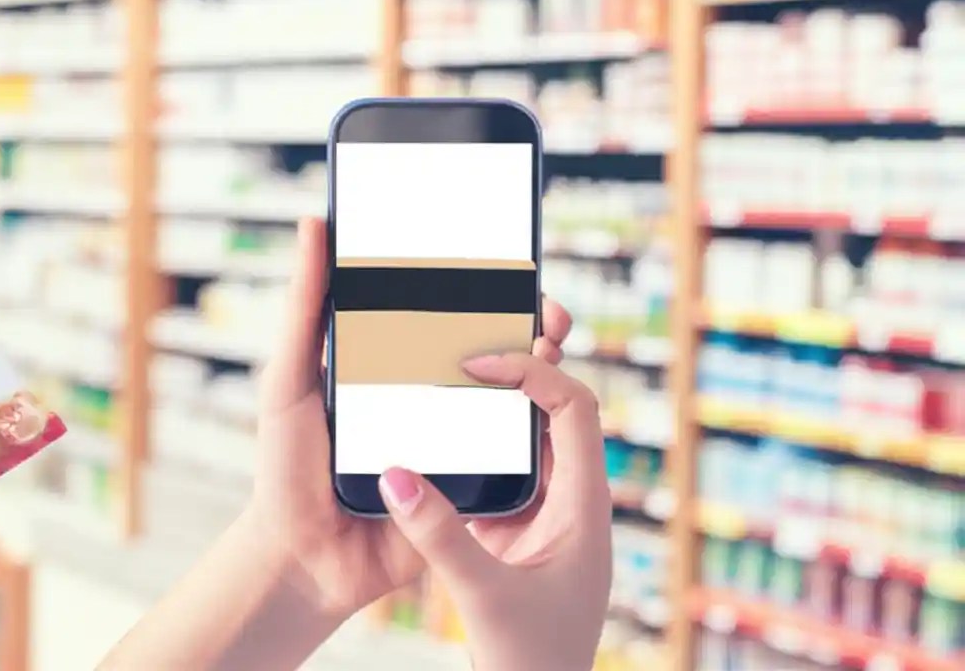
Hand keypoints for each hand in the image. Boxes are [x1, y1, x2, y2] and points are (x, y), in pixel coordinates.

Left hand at [247, 217, 572, 617]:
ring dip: (537, 368)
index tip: (506, 257)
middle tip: (542, 307)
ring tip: (549, 346)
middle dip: (522, 321)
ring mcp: (449, 440)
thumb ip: (305, 309)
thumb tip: (314, 224)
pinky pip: (508, 453)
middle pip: (485, 347)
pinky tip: (546, 404)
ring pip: (507, 395)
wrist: (303, 561)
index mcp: (386, 363)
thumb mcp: (289, 379)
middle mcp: (423, 395)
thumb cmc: (286, 468)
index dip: (475, 283)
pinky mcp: (466, 484)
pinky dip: (533, 429)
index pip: (438, 311)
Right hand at [378, 355, 611, 670]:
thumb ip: (438, 535)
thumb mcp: (481, 594)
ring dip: (495, 408)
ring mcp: (549, 516)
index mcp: (585, 506)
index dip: (533, 372)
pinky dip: (476, 449)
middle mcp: (573, 501)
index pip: (573, 409)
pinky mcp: (522, 533)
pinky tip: (439, 437)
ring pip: (529, 440)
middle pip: (556, 411)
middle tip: (468, 341)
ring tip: (450, 373)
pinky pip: (505, 473)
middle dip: (518, 371)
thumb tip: (393, 475)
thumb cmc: (531, 662)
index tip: (478, 364)